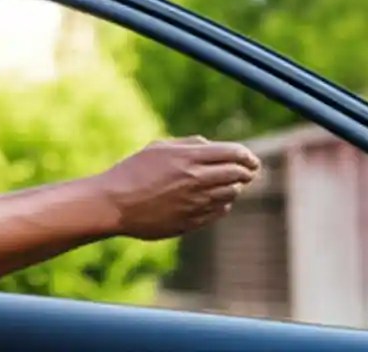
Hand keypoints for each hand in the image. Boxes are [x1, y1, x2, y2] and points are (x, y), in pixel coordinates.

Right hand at [94, 135, 261, 239]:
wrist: (115, 204)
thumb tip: (213, 147)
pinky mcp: (192, 222)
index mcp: (189, 158)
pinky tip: (216, 200)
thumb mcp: (159, 148)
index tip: (251, 159)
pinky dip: (223, 204)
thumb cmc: (133, 171)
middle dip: (247, 172)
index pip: (234, 153)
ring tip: (230, 184)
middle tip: (249, 172)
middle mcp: (197, 180)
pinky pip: (219, 211)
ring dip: (234, 188)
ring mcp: (196, 203)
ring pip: (231, 194)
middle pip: (238, 174)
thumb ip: (189, 145)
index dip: (247, 156)